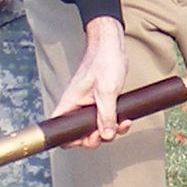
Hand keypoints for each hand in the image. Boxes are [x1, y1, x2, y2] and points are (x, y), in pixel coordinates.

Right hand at [53, 16, 129, 145]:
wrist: (112, 46)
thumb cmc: (103, 61)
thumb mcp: (106, 91)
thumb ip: (106, 115)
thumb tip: (106, 136)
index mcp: (70, 103)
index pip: (60, 128)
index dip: (71, 139)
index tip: (88, 138)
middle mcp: (78, 107)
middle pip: (81, 134)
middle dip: (96, 138)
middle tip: (108, 132)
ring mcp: (90, 106)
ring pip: (96, 129)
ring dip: (110, 130)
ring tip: (122, 123)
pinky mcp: (102, 103)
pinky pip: (107, 120)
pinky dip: (116, 123)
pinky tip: (126, 119)